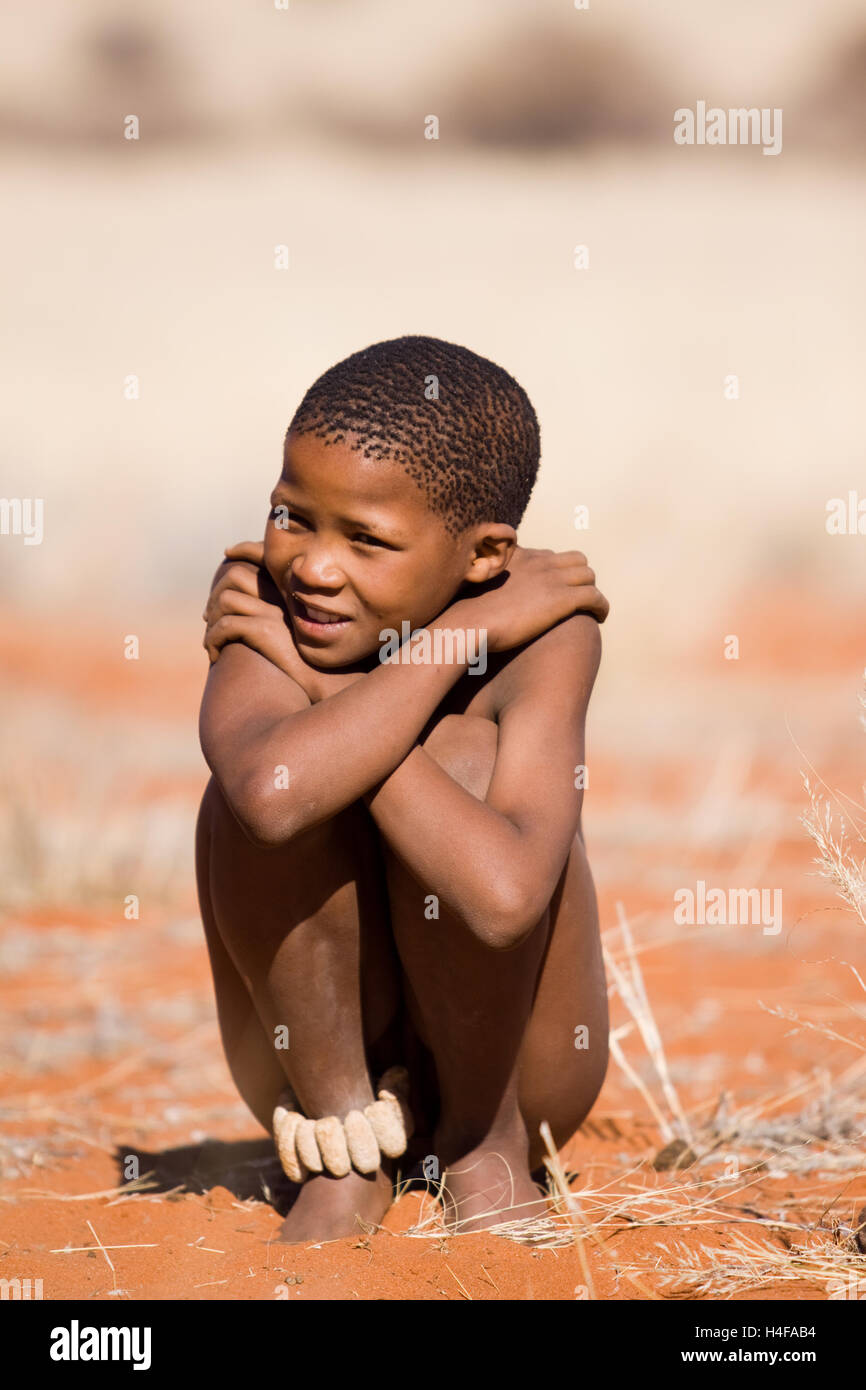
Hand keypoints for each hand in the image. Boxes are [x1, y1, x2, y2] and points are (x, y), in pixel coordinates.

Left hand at [203, 542, 366, 701]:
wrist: (335, 686)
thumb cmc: (322, 665)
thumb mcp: (309, 631)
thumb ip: (290, 615)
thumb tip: (263, 614)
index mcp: (296, 589)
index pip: (265, 552)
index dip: (244, 549)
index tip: (229, 552)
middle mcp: (286, 595)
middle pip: (234, 574)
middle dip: (215, 595)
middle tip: (211, 618)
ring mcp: (276, 613)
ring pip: (226, 598)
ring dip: (212, 621)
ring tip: (212, 642)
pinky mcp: (266, 632)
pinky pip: (226, 625)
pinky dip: (214, 640)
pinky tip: (215, 655)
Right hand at [449, 545, 608, 652]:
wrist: (470, 623)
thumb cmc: (465, 614)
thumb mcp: (474, 589)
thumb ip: (484, 583)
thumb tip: (480, 597)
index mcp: (519, 557)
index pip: (549, 556)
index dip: (556, 572)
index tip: (555, 589)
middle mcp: (538, 562)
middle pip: (575, 559)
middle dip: (580, 577)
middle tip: (579, 598)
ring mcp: (552, 579)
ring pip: (588, 575)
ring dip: (591, 590)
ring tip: (592, 609)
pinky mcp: (562, 599)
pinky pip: (595, 596)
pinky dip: (601, 606)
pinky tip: (599, 618)